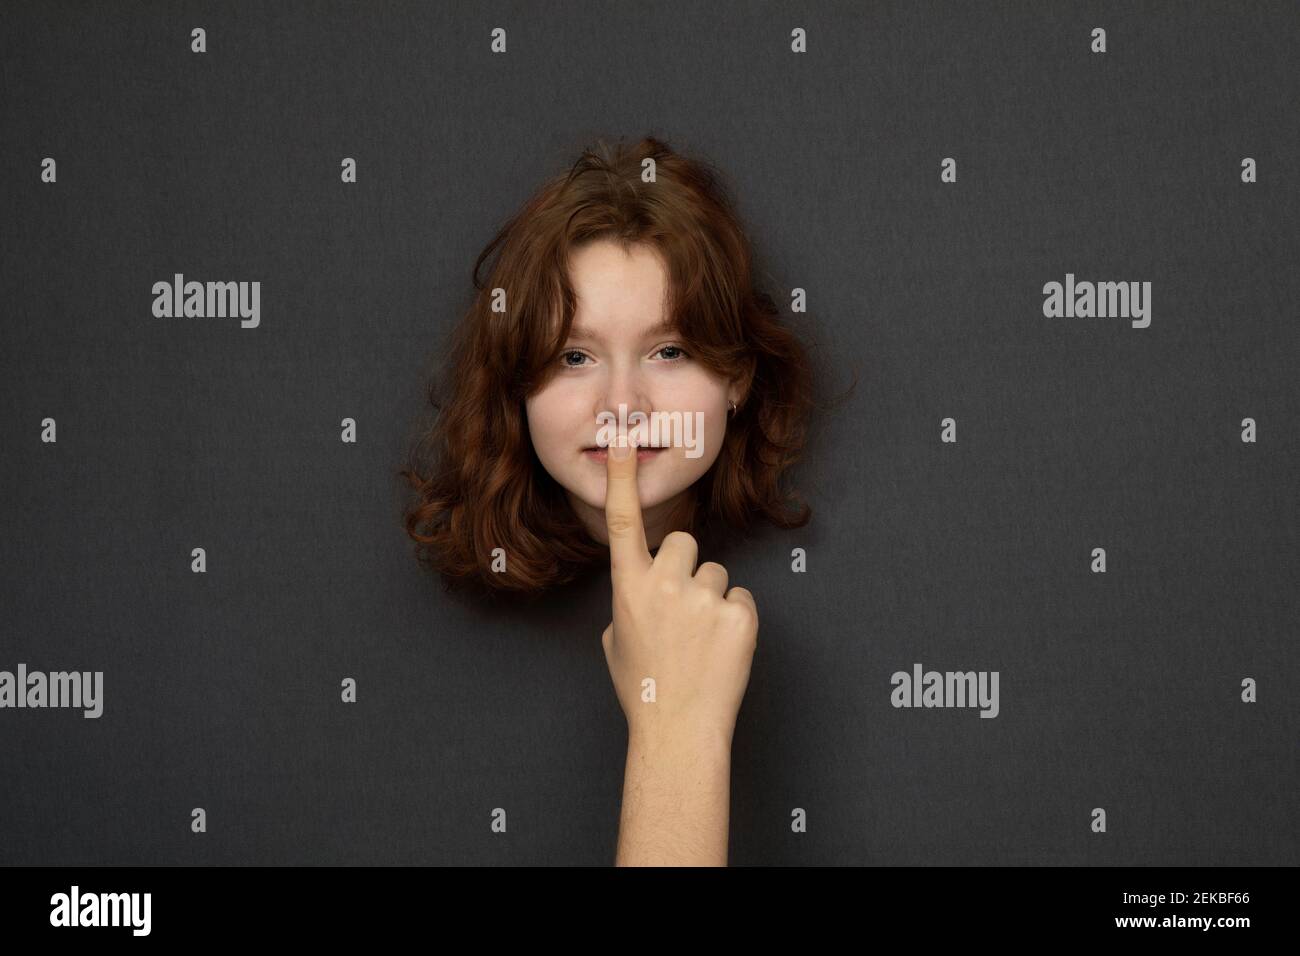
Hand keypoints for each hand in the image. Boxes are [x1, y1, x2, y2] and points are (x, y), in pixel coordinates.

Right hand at [599, 430, 758, 750]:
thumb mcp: (617, 643)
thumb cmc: (644, 690)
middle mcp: (664, 584)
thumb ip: (628, 604)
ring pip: (717, 574)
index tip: (621, 440)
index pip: (623, 523)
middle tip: (683, 611)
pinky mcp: (740, 615)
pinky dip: (735, 622)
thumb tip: (644, 593)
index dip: (621, 479)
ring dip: (712, 599)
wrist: (679, 731)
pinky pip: (742, 600)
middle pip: (685, 543)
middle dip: (687, 569)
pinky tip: (721, 652)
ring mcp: (704, 598)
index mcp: (628, 588)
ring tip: (702, 642)